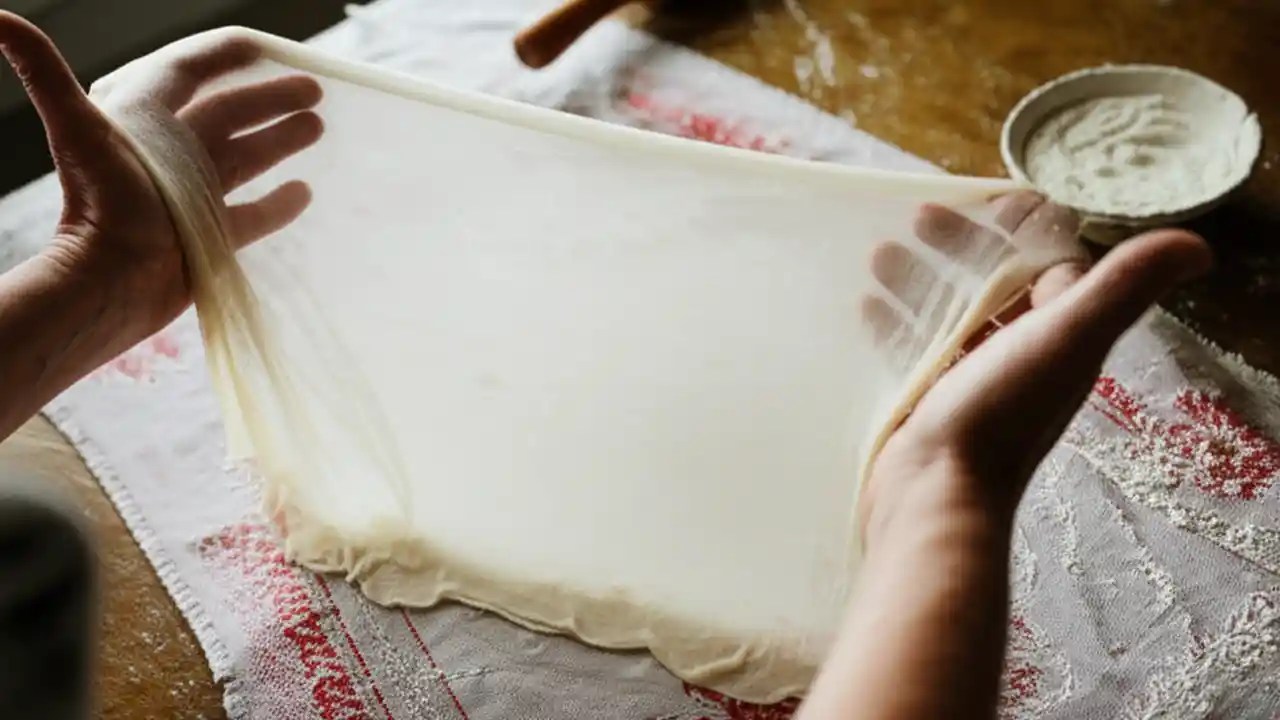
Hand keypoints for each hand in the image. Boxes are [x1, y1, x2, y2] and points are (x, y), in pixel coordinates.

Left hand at [0, 12, 321, 356]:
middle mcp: (172, 154)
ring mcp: (195, 197)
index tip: (260, 47)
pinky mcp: (213, 238)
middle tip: (312, 89)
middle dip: (269, 98)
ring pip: (247, 158)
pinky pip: (254, 216)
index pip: (188, 73)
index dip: (222, 56)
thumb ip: (45, 73)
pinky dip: (278, 204)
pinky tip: (302, 192)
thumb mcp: (79, 130)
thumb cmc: (101, 204)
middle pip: (228, 114)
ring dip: (280, 141)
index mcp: (145, 121)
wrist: (111, 282)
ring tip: (315, 127)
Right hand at [859, 192, 1211, 537]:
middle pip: (992, 284)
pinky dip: (893, 320)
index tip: (986, 199)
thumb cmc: (998, 413)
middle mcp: (1019, 358)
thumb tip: (1198, 247)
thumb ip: (1123, 287)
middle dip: (959, 246)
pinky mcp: (928, 402)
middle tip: (919, 215)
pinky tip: (866, 304)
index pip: (1049, 267)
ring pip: (947, 313)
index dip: (1023, 230)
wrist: (936, 494)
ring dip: (919, 277)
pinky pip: (912, 348)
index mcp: (1057, 339)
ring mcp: (970, 382)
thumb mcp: (1067, 338)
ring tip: (880, 254)